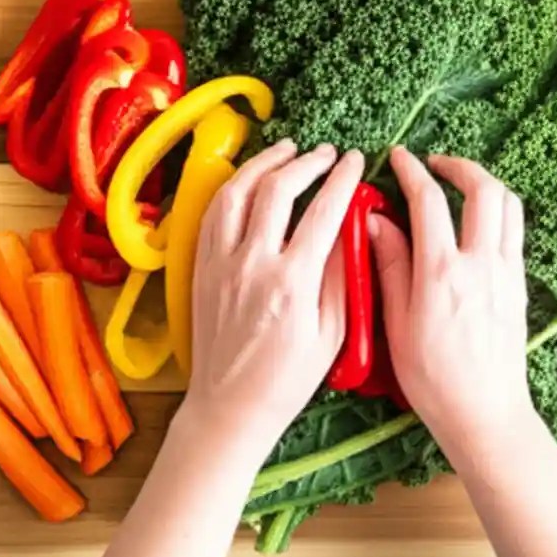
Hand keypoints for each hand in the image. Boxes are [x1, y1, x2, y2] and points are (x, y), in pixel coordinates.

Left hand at [184, 140, 364, 454]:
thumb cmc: (287, 379)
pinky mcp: (200, 268)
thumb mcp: (332, 333)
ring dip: (263, 163)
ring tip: (287, 150)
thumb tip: (353, 225)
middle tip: (325, 153)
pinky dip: (233, 186)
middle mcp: (251, 265)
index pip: (322, 212)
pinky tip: (251, 179)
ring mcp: (220, 264)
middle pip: (277, 190)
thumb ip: (343, 275)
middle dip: (305, 163)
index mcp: (292, 284)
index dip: (342, 180)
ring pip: (237, 192)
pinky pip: (213, 213)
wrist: (230, 405)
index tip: (356, 161)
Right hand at [370, 147, 531, 450]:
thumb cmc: (432, 379)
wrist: (484, 413)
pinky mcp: (518, 286)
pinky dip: (497, 212)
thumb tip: (376, 221)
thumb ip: (389, 265)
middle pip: (483, 190)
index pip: (428, 201)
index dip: (412, 171)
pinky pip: (514, 232)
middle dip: (459, 166)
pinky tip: (474, 223)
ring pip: (508, 206)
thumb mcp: (397, 323)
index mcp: (441, 273)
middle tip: (435, 164)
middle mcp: (481, 264)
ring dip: (484, 184)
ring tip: (459, 185)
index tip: (399, 157)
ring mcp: (506, 273)